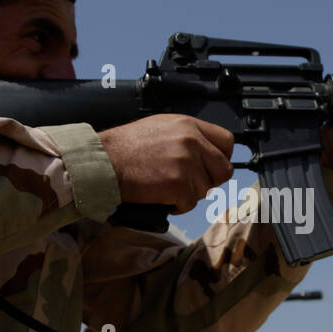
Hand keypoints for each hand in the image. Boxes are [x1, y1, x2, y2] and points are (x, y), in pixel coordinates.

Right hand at [97, 115, 233, 212]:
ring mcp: (186, 163)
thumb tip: (208, 153)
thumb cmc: (127, 147)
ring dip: (189, 194)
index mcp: (189, 125)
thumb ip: (188, 136)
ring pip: (206, 189)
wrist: (105, 161)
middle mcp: (192, 141)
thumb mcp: (162, 127)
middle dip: (210, 181)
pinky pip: (190, 203)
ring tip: (167, 187)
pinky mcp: (178, 184)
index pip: (227, 141)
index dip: (221, 157)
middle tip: (191, 184)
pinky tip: (162, 197)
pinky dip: (177, 206)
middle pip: (224, 170)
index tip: (211, 166)